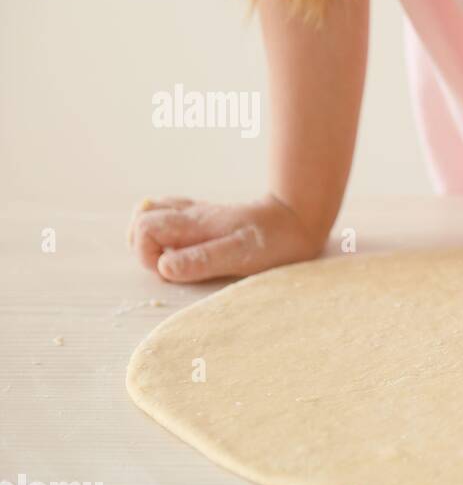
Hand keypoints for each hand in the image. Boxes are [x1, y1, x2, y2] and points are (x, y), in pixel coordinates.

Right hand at [127, 194, 325, 282]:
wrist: (299, 218)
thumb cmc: (274, 240)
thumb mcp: (241, 254)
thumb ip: (201, 259)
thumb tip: (164, 267)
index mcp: (194, 223)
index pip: (144, 228)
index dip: (146, 253)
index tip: (170, 270)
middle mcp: (190, 215)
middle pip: (141, 219)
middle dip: (143, 246)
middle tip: (168, 266)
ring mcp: (197, 214)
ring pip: (153, 214)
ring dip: (151, 238)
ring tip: (171, 258)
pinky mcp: (207, 218)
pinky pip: (172, 215)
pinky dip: (166, 231)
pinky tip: (184, 248)